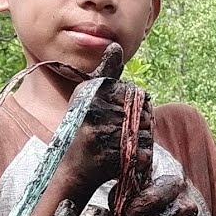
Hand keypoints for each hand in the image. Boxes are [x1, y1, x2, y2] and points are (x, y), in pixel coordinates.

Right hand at [61, 46, 152, 199]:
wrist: (71, 171)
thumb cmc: (84, 128)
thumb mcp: (91, 96)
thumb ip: (107, 72)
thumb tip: (115, 45)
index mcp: (90, 91)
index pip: (134, 93)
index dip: (135, 106)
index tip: (121, 115)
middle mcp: (92, 109)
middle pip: (141, 111)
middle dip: (140, 124)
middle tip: (121, 134)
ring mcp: (99, 133)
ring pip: (144, 131)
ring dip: (140, 140)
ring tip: (121, 145)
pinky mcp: (106, 155)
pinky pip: (142, 150)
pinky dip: (140, 156)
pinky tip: (124, 157)